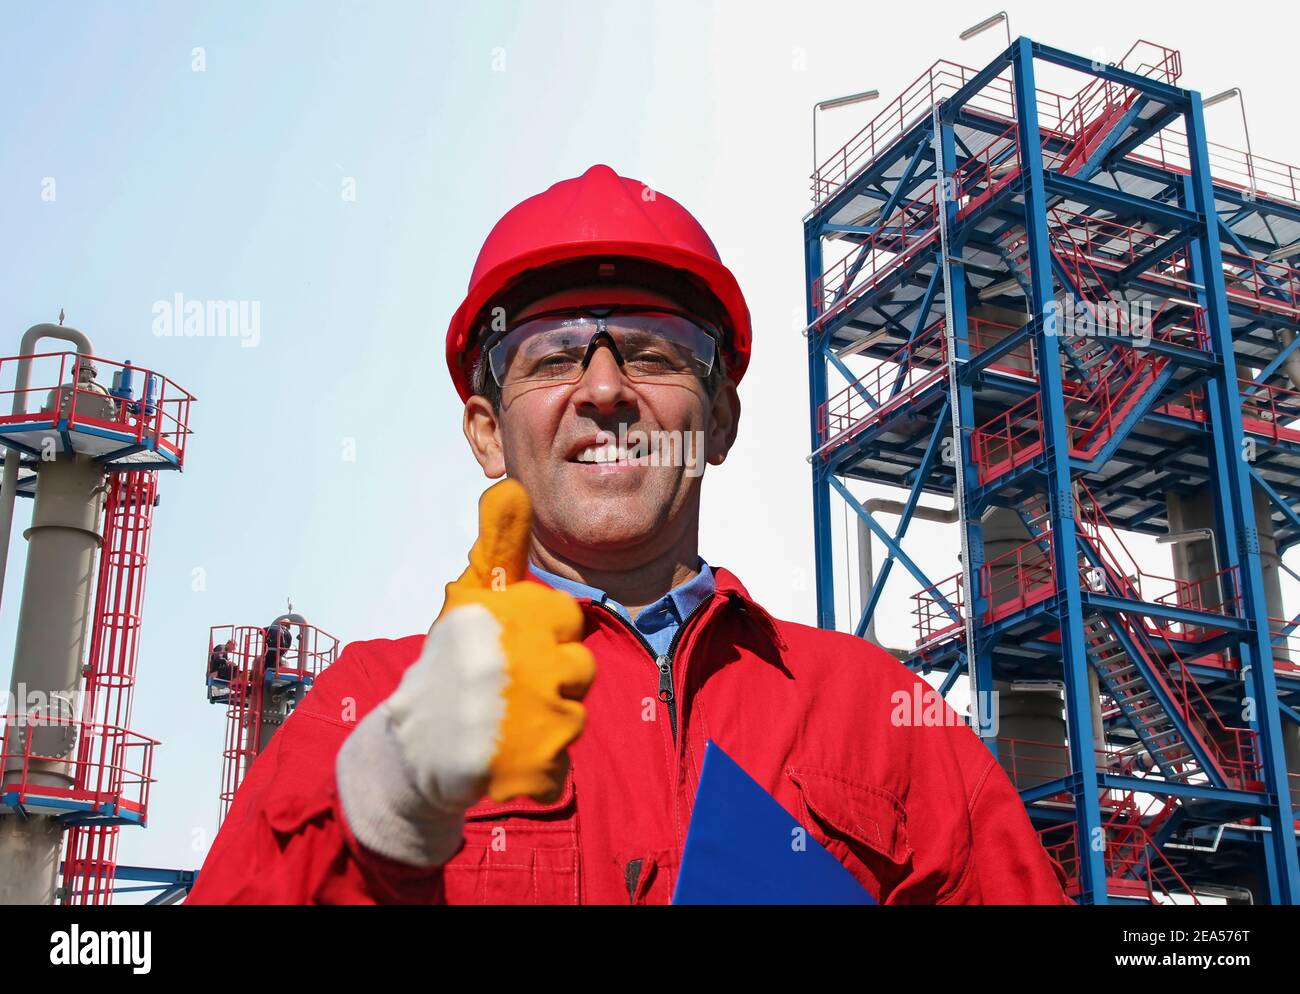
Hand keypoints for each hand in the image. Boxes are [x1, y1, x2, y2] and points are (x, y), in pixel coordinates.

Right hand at [383, 478, 595, 810]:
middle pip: (580, 669)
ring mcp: (528, 718)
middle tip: (506, 689)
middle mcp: (517, 663)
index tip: (511, 647)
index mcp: (505, 616)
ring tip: (504, 721)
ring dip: (547, 723)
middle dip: (549, 679)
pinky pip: (563, 765)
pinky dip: (538, 766)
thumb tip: (510, 486)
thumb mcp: (469, 599)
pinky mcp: (535, 767)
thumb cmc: (449, 666)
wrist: (410, 750)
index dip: (543, 634)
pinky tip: (504, 756)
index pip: (568, 618)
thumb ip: (498, 546)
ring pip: (576, 716)